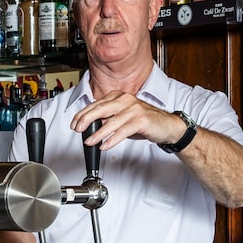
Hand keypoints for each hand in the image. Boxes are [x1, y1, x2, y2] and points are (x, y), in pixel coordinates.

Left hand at [72, 91, 186, 150]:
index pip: (96, 104)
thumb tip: (91, 125)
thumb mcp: (123, 117)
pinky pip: (122, 131)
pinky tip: (105, 145)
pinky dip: (112, 140)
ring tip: (90, 141)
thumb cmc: (145, 121)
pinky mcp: (141, 120)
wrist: (167, 125)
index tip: (75, 124)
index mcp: (119, 96)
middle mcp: (125, 100)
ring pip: (111, 122)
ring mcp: (134, 109)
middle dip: (86, 120)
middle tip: (77, 129)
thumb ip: (108, 118)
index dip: (83, 114)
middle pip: (101, 109)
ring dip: (98, 133)